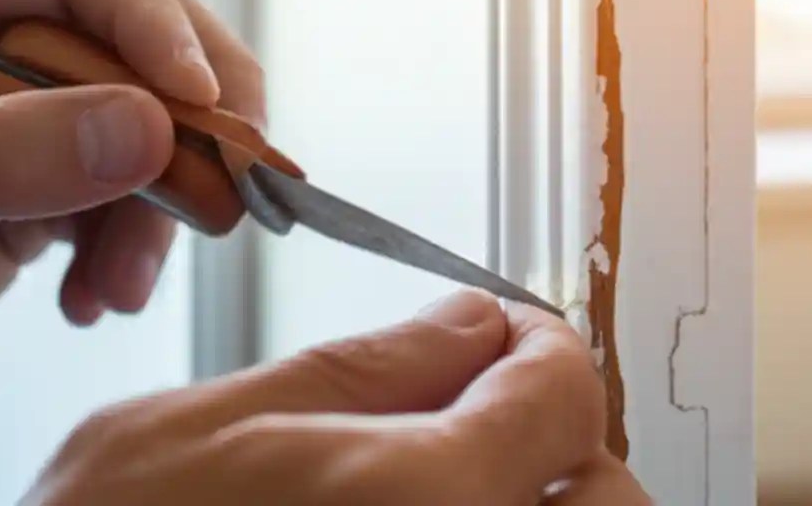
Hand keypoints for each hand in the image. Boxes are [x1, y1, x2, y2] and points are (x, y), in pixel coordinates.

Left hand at [0, 0, 264, 419]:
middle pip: (144, 43)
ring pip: (155, 132)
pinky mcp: (50, 192)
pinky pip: (136, 199)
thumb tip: (149, 128)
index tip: (200, 102)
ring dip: (164, 212)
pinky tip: (92, 299)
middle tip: (222, 194)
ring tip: (120, 288)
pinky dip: (137, 252)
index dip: (155, 22)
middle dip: (191, 127)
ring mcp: (28, 125)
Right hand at [23, 290, 650, 505]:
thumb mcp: (200, 429)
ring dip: (540, 505)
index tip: (510, 340)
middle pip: (611, 498)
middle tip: (483, 418)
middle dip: (558, 442)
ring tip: (447, 484)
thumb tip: (467, 324)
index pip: (565, 396)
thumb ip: (359, 370)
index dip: (541, 346)